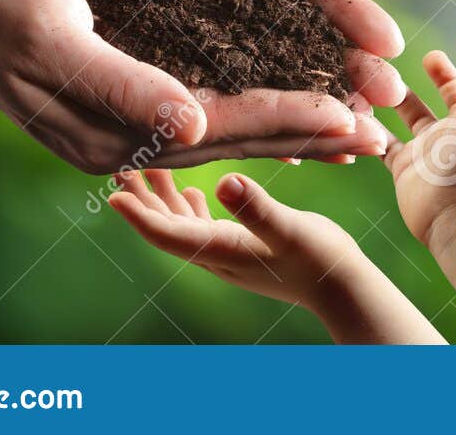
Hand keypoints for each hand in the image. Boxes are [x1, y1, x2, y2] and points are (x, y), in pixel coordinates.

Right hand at [0, 0, 391, 172]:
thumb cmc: (1, 9)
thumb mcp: (60, 40)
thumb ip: (126, 88)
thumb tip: (194, 126)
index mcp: (121, 131)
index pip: (228, 126)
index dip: (292, 120)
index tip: (352, 117)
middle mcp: (138, 137)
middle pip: (244, 137)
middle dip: (313, 132)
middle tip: (383, 131)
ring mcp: (138, 124)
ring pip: (237, 128)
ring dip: (297, 127)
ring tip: (359, 128)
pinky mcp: (140, 101)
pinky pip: (217, 109)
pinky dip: (262, 108)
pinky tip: (297, 105)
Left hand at [108, 169, 358, 306]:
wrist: (343, 288)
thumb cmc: (321, 259)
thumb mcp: (290, 228)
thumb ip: (257, 209)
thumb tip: (224, 182)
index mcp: (221, 250)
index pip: (166, 235)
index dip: (138, 215)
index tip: (112, 193)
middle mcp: (216, 255)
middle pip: (165, 228)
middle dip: (139, 200)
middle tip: (117, 167)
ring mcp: (228, 253)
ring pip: (182, 225)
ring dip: (161, 200)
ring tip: (144, 169)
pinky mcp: (243, 248)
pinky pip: (203, 226)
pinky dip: (189, 207)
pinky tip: (190, 191)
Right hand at [384, 23, 455, 245]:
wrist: (455, 220)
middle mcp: (452, 131)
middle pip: (445, 95)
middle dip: (438, 73)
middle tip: (427, 55)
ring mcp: (427, 149)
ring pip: (408, 115)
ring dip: (396, 95)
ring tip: (377, 71)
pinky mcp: (403, 167)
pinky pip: (382, 141)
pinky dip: (370, 126)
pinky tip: (355, 106)